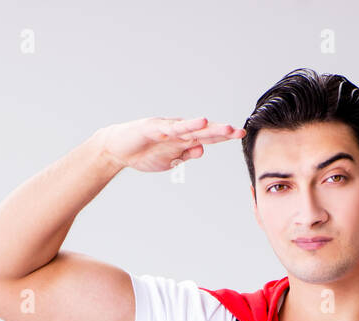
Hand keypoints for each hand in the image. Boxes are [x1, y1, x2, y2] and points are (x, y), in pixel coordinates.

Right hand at [96, 116, 245, 172]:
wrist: (118, 149)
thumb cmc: (144, 153)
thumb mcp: (170, 160)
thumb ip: (185, 155)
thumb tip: (202, 150)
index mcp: (183, 140)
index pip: (207, 138)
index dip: (223, 137)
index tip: (240, 135)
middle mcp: (179, 132)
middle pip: (204, 132)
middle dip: (222, 132)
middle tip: (240, 131)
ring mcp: (168, 129)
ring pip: (193, 129)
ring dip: (210, 128)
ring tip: (227, 129)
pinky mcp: (156, 128)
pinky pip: (174, 128)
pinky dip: (188, 125)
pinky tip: (201, 122)